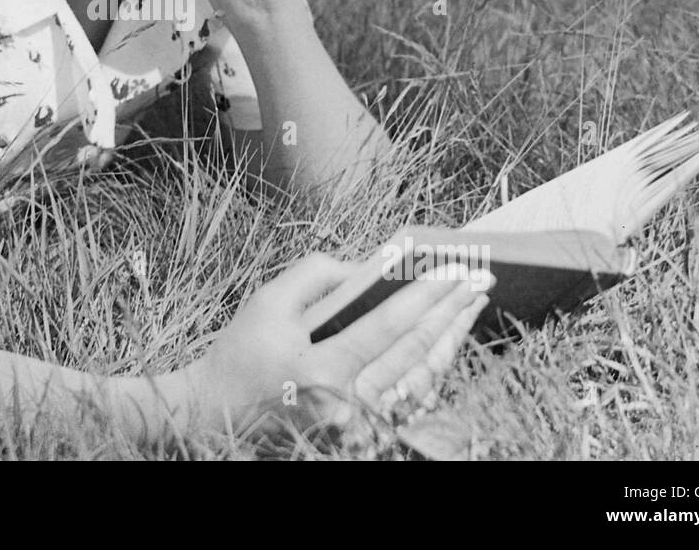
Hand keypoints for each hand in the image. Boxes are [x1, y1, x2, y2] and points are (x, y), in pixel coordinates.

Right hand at [188, 251, 490, 438]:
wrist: (217, 411)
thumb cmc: (242, 352)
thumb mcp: (268, 301)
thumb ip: (318, 275)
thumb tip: (372, 266)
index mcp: (321, 369)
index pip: (389, 326)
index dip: (428, 294)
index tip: (459, 266)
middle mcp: (347, 405)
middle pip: (416, 355)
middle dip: (452, 312)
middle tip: (481, 279)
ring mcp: (358, 426)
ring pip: (421, 380)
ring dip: (450, 339)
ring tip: (471, 304)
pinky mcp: (362, 432)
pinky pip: (409, 397)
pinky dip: (432, 366)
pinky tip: (446, 338)